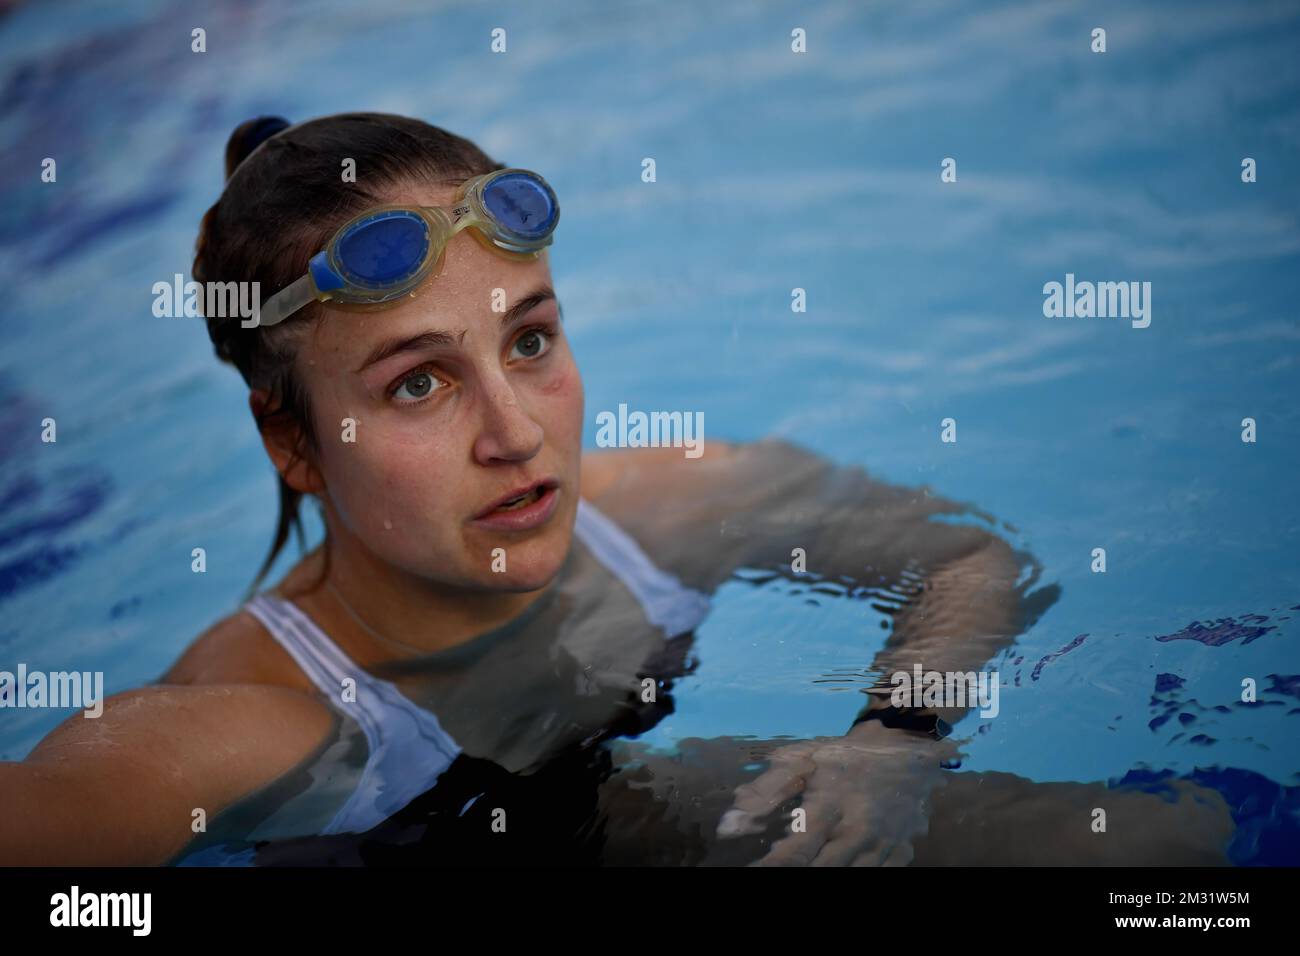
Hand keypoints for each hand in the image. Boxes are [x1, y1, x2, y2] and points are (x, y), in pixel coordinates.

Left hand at [716, 718, 952, 865]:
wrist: (906, 749)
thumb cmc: (843, 755)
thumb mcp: (801, 760)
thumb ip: (764, 793)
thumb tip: (726, 827)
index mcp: (831, 807)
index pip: (795, 853)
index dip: (771, 867)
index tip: (750, 871)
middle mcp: (858, 833)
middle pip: (822, 871)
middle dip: (794, 873)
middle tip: (769, 869)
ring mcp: (882, 848)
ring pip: (848, 877)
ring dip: (821, 874)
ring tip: (801, 868)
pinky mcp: (899, 856)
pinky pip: (873, 876)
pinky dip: (851, 873)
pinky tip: (833, 862)